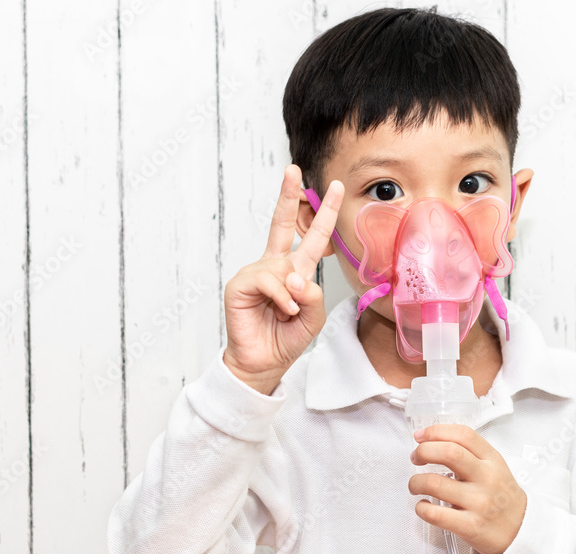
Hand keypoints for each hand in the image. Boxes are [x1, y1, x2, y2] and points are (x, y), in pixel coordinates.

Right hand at [223, 165, 343, 394]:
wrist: (263, 362)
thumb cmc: (287, 339)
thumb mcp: (314, 316)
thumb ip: (313, 294)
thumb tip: (294, 276)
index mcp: (295, 271)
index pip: (310, 236)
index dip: (323, 213)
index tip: (335, 188)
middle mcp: (275, 266)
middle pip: (281, 224)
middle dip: (288, 196)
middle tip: (292, 169)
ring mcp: (256, 273)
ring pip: (284, 268)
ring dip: (293, 293)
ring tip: (289, 313)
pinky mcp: (240, 284)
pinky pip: (269, 281)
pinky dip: (281, 297)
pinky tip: (282, 311)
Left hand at [408, 424, 526, 553]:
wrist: (522, 531)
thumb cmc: (501, 497)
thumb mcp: (495, 467)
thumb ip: (469, 452)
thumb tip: (431, 440)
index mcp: (492, 460)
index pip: (463, 435)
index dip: (436, 431)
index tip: (421, 436)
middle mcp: (487, 479)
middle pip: (449, 453)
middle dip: (423, 451)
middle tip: (416, 458)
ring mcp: (479, 503)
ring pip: (435, 483)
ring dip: (415, 482)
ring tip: (416, 485)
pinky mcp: (471, 526)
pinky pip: (435, 514)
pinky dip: (421, 508)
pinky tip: (424, 506)